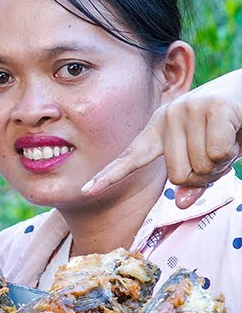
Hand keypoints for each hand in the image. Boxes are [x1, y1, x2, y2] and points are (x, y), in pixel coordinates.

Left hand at [84, 69, 241, 208]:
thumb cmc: (228, 131)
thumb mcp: (205, 156)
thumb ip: (192, 181)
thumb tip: (182, 205)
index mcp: (159, 129)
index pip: (129, 158)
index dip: (108, 176)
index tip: (86, 191)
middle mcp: (168, 116)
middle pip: (179, 176)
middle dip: (206, 174)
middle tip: (220, 152)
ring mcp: (188, 109)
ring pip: (200, 167)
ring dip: (223, 162)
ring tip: (229, 139)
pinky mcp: (213, 108)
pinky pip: (217, 153)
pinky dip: (233, 150)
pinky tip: (236, 131)